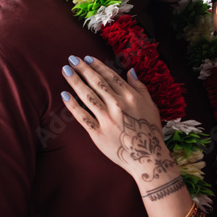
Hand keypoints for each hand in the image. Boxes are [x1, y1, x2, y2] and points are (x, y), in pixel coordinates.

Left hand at [60, 55, 176, 188]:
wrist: (147, 157)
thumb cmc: (150, 131)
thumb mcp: (151, 105)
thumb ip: (140, 87)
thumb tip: (130, 71)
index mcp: (131, 97)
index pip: (110, 76)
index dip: (97, 65)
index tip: (86, 58)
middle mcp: (118, 105)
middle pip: (96, 82)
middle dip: (82, 69)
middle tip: (71, 58)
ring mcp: (107, 119)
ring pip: (87, 96)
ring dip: (75, 81)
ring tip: (65, 71)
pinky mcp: (98, 133)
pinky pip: (82, 116)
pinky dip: (72, 105)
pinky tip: (64, 94)